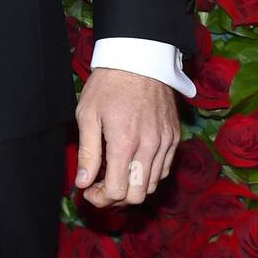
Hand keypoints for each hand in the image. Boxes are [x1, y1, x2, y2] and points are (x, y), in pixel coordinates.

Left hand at [74, 67, 179, 207]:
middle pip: (137, 195)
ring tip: (115, 174)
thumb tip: (83, 182)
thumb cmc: (108, 84)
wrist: (138, 59)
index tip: (89, 190)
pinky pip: (164, 169)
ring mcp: (165, 142)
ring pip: (152, 185)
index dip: (100, 198)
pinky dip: (148, 175)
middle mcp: (150, 146)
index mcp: (125, 142)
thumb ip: (87, 152)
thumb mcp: (88, 114)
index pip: (117, 191)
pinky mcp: (174, 136)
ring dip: (132, 187)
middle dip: (116, 198)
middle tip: (100, 186)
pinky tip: (132, 164)